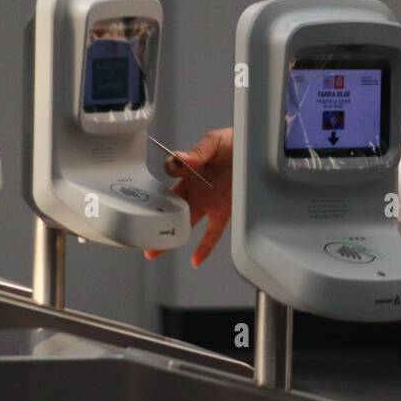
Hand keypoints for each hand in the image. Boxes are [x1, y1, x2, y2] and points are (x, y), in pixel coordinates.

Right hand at [144, 127, 233, 266]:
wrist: (260, 150)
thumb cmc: (238, 141)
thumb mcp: (217, 140)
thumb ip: (199, 150)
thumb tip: (185, 159)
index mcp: (191, 168)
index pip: (172, 171)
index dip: (171, 170)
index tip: (176, 168)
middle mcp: (196, 187)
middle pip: (170, 203)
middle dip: (153, 215)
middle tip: (140, 227)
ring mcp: (208, 201)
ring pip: (185, 221)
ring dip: (171, 235)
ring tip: (155, 250)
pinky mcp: (224, 211)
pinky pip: (213, 232)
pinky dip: (205, 246)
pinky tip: (195, 259)